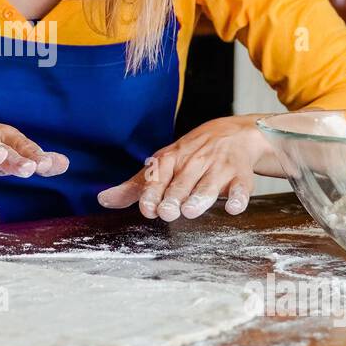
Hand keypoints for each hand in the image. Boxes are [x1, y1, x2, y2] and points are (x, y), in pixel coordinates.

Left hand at [97, 115, 274, 220]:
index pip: (160, 176)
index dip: (152, 192)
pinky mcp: (241, 176)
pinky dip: (239, 198)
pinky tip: (234, 207)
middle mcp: (195, 162)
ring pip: (210, 185)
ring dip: (201, 197)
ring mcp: (219, 168)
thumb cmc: (192, 154)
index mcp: (172, 159)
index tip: (147, 208)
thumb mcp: (163, 165)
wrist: (235, 133)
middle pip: (183, 183)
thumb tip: (103, 200)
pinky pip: (242, 187)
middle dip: (174, 197)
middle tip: (167, 212)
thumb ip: (135, 186)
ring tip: (191, 210)